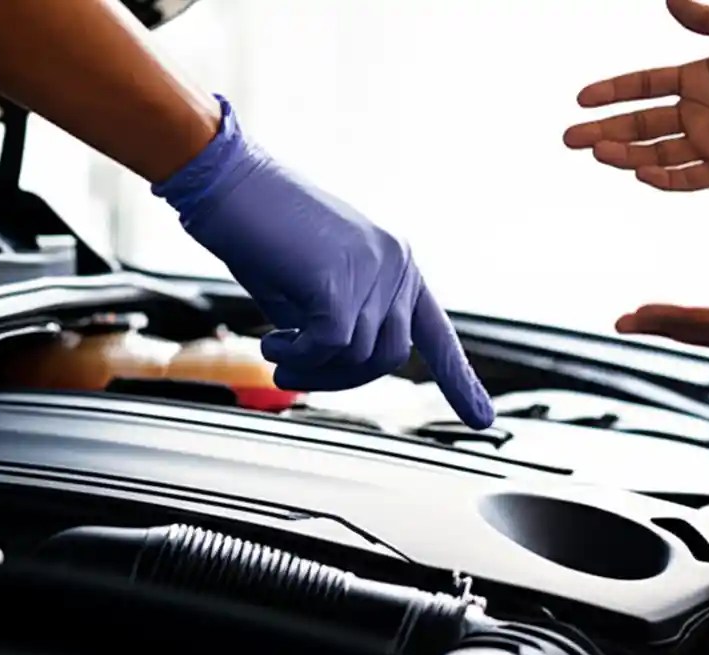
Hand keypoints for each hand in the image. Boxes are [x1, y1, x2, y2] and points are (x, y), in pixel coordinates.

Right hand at [154, 96, 493, 428]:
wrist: (226, 181)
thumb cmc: (261, 232)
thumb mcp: (313, 289)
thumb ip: (340, 324)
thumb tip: (338, 371)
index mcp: (397, 265)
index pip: (436, 332)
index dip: (458, 380)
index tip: (481, 419)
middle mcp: (396, 264)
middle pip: (390, 357)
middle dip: (339, 379)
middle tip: (293, 372)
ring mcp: (373, 269)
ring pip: (360, 356)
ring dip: (313, 370)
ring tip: (278, 356)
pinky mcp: (341, 278)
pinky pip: (331, 346)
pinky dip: (298, 356)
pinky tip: (272, 342)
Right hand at [564, 0, 708, 190]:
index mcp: (699, 77)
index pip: (644, 86)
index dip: (612, 92)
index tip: (581, 99)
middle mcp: (700, 111)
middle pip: (640, 124)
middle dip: (604, 132)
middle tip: (570, 139)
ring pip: (657, 153)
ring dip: (626, 155)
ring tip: (598, 153)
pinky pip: (690, 178)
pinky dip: (664, 179)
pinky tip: (641, 174)